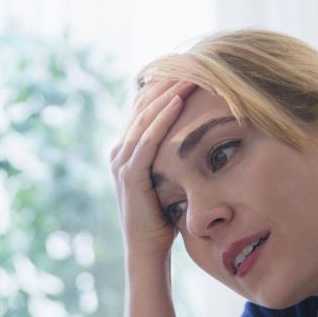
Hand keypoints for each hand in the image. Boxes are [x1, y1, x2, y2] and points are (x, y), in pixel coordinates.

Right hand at [109, 80, 194, 259]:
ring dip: (166, 95)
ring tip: (187, 75)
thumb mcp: (169, 180)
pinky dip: (161, 119)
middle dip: (165, 84)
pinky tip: (177, 102)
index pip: (143, 109)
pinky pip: (146, 141)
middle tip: (190, 63)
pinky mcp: (130, 176)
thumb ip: (172, 158)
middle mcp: (119, 153)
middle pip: (141, 108)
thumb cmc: (163, 220)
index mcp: (126, 151)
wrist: (148, 252)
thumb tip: (198, 139)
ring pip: (143, 120)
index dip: (163, 88)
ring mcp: (122, 164)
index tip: (189, 70)